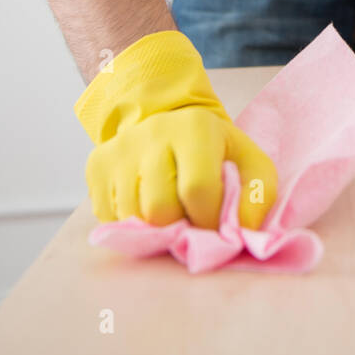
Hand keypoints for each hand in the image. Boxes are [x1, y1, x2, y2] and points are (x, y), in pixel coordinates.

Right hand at [75, 30, 276, 229]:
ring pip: (131, 215)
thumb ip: (258, 195)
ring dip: (154, 226)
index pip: (198, 189)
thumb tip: (241, 231)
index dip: (208, 219)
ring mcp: (119, 148)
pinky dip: (130, 222)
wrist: (169, 122)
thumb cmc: (216, 151)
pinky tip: (146, 203)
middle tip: (189, 217)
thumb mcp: (249, 162)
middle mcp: (151, 132)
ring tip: (169, 208)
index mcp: (194, 127)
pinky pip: (109, 215)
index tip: (214, 223)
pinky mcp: (96, 165)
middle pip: (159, 208)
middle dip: (179, 224)